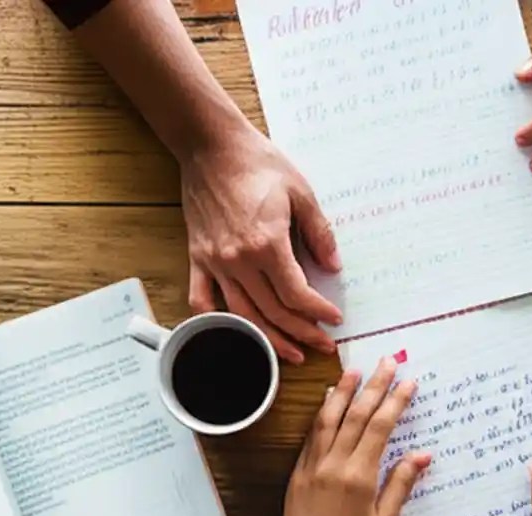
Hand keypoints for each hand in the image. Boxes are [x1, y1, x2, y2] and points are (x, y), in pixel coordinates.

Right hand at [181, 126, 343, 363]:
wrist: (211, 146)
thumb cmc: (257, 163)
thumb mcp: (300, 192)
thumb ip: (319, 233)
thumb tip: (333, 267)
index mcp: (268, 244)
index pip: (297, 294)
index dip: (318, 313)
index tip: (334, 319)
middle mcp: (239, 260)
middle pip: (273, 312)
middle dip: (302, 333)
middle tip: (322, 345)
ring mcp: (216, 261)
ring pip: (243, 314)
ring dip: (268, 338)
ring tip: (290, 352)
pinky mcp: (198, 257)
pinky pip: (202, 299)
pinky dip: (216, 320)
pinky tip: (235, 332)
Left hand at [282, 358, 431, 515]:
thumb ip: (401, 484)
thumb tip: (422, 455)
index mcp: (359, 478)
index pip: (379, 428)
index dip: (395, 401)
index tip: (409, 381)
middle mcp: (332, 467)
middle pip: (355, 416)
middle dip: (374, 386)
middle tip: (387, 361)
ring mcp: (311, 470)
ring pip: (327, 421)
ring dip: (343, 393)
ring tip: (355, 371)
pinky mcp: (296, 477)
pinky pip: (310, 438)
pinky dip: (321, 416)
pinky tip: (329, 402)